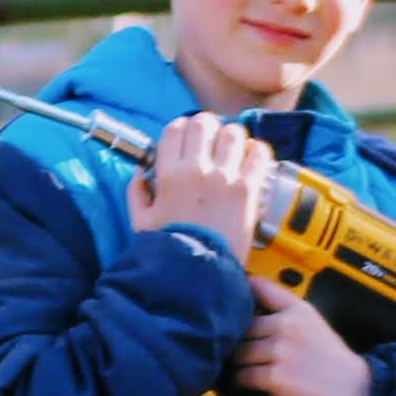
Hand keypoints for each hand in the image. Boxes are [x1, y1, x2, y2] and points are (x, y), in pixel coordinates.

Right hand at [129, 114, 275, 258]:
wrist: (198, 272)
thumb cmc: (169, 250)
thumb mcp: (140, 222)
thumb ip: (136, 193)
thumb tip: (140, 173)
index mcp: (169, 175)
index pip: (175, 129)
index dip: (182, 128)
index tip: (188, 136)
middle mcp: (196, 169)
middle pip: (204, 123)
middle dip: (208, 127)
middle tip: (212, 139)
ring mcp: (224, 178)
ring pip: (232, 133)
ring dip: (233, 136)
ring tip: (234, 148)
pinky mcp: (248, 189)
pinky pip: (258, 154)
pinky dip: (257, 150)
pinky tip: (253, 156)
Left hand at [236, 275, 373, 395]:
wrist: (352, 391)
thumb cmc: (331, 360)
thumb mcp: (313, 323)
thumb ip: (285, 311)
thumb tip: (249, 306)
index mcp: (298, 309)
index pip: (260, 288)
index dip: (241, 292)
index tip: (229, 299)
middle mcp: (288, 326)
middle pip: (242, 326)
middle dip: (236, 338)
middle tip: (233, 346)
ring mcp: (281, 351)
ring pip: (240, 352)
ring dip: (237, 362)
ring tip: (240, 366)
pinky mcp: (276, 377)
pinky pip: (244, 375)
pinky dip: (241, 381)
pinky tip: (245, 382)